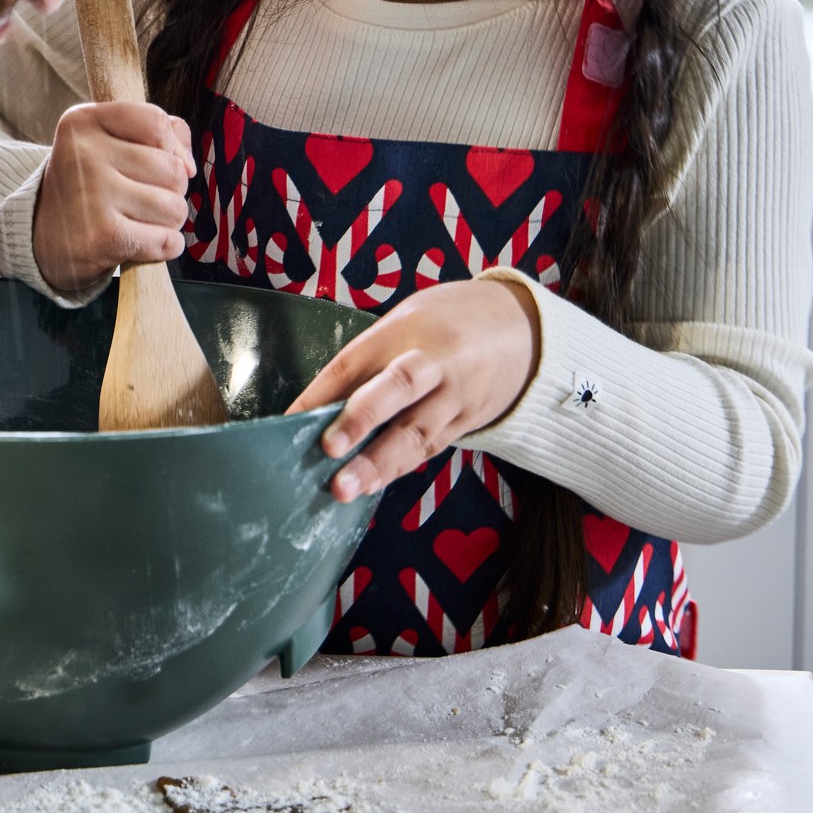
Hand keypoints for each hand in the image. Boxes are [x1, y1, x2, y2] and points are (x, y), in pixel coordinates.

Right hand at [32, 102, 194, 300]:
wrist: (40, 236)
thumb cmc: (87, 184)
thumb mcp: (108, 140)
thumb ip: (157, 132)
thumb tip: (188, 165)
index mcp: (83, 122)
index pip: (157, 122)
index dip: (170, 147)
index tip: (157, 160)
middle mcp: (84, 154)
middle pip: (172, 169)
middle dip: (169, 189)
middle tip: (139, 196)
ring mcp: (93, 196)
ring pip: (174, 207)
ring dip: (167, 221)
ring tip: (139, 220)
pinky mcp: (103, 238)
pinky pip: (166, 241)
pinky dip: (164, 247)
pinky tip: (140, 242)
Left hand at [287, 277, 540, 501]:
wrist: (522, 330)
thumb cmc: (443, 324)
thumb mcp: (403, 324)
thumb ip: (365, 363)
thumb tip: (313, 410)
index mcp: (407, 330)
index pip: (358, 359)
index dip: (323, 392)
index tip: (291, 422)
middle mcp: (435, 362)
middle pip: (399, 388)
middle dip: (361, 421)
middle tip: (329, 451)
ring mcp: (456, 396)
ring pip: (417, 432)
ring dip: (379, 464)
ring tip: (346, 489)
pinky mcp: (468, 423)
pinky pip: (431, 449)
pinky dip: (399, 468)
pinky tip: (373, 486)